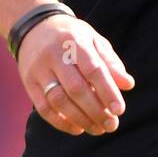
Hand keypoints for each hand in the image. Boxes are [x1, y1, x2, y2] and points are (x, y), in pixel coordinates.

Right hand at [16, 13, 134, 136]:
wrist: (34, 27)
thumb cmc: (72, 37)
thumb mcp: (93, 40)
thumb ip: (110, 63)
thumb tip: (128, 85)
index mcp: (74, 41)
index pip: (93, 70)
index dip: (107, 91)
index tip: (119, 110)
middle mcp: (54, 55)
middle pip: (76, 88)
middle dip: (96, 110)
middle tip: (111, 125)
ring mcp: (38, 70)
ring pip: (58, 101)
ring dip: (80, 119)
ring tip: (98, 129)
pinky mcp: (28, 83)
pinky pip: (43, 108)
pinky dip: (61, 122)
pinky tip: (77, 128)